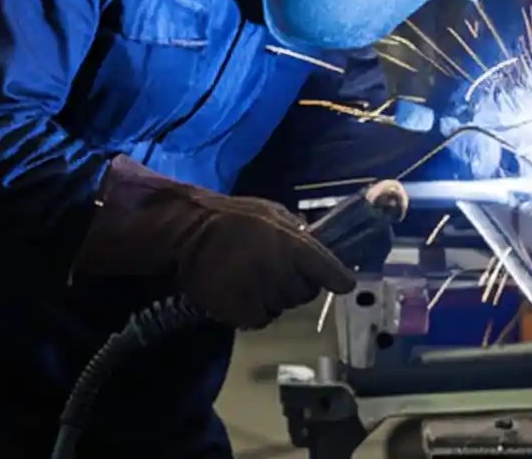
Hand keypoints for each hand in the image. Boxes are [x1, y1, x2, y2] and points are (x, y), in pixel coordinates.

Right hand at [75, 156, 354, 328]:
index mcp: (295, 246)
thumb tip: (312, 240)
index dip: (338, 279)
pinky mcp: (241, 313)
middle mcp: (283, 273)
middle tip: (274, 270)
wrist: (186, 233)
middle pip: (306, 293)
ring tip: (251, 278)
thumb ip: (296, 230)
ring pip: (282, 307)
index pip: (329, 272)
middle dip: (297, 284)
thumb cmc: (231, 218)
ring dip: (273, 297)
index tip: (345, 284)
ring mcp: (263, 295)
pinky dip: (253, 311)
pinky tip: (239, 293)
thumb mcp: (271, 212)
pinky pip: (261, 318)